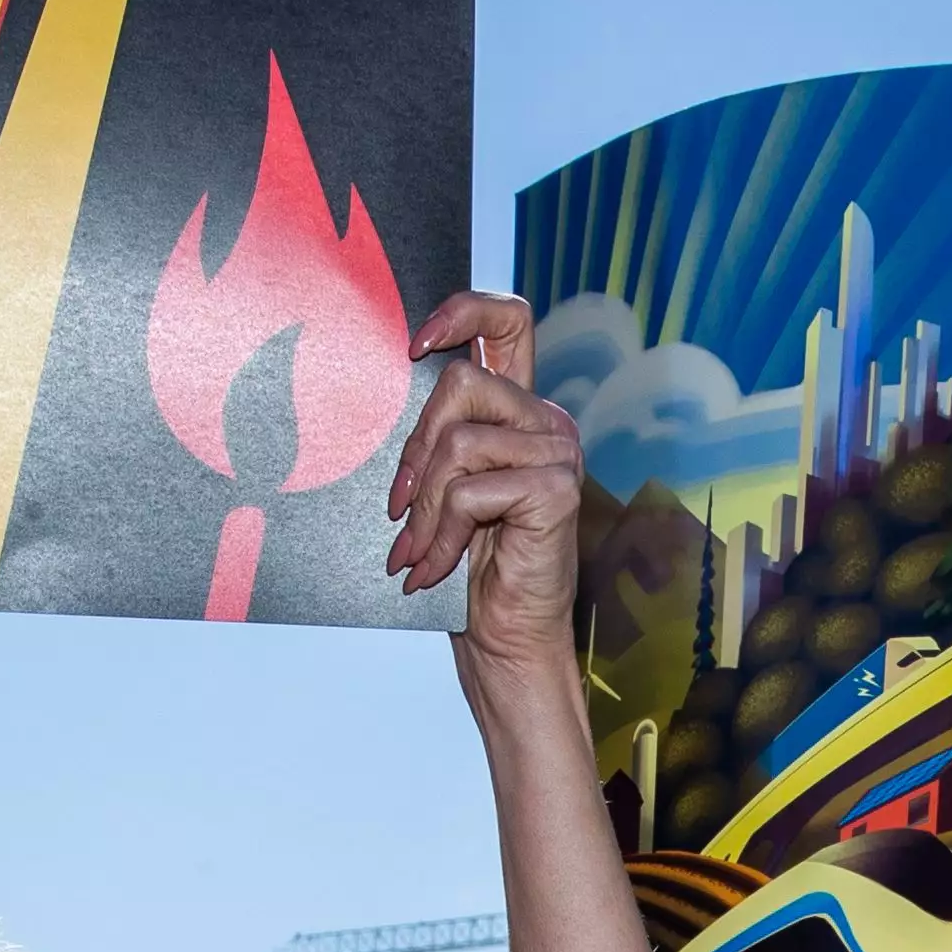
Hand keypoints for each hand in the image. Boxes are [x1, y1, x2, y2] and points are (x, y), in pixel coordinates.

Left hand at [391, 293, 587, 682]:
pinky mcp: (556, 490)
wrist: (504, 641)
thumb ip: (437, 436)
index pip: (508, 320)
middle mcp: (546, 423)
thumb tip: (393, 385)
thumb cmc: (470, 570)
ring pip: (458, 440)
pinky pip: (471, 488)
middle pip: (463, 381)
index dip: (463, 310)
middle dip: (416, 448)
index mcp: (520, 412)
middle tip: (400, 509)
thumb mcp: (444, 486)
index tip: (415, 345)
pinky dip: (442, 535)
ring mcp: (558, 453)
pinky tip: (435, 568)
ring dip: (425, 508)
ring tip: (416, 552)